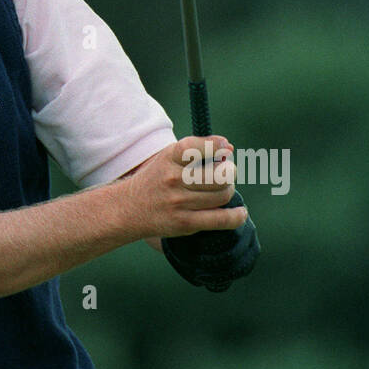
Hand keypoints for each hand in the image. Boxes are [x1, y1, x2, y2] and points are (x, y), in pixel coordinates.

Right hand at [116, 137, 245, 242]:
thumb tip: (229, 148)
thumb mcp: (168, 158)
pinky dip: (236, 216)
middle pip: (219, 175)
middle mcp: (174, 178)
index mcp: (169, 158)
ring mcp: (179, 202)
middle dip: (230, 172)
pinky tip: (240, 212)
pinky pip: (221, 219)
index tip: (226, 147)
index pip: (194, 147)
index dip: (215, 145)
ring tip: (223, 190)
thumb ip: (195, 151)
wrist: (128, 209)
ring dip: (229, 191)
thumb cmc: (156, 179)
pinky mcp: (185, 223)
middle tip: (227, 173)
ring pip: (223, 195)